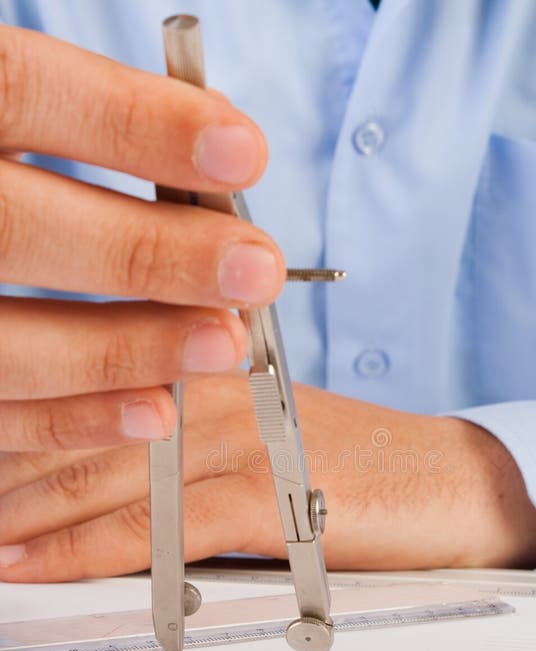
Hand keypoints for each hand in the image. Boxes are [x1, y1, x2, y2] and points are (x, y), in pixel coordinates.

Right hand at [0, 26, 284, 451]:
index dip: (134, 124)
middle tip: (255, 270)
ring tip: (224, 344)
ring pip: (4, 342)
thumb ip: (80, 128)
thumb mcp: (1, 120)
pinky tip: (153, 410)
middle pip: (15, 226)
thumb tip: (219, 154)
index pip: (19, 90)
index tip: (243, 151)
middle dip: (150, 253)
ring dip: (126, 350)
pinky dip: (73, 420)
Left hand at [0, 374, 535, 575]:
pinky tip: (29, 562)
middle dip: (1, 459)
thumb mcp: (259, 418)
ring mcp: (241, 438)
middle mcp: (218, 382)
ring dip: (20, 506)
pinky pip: (154, 528)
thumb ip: (183, 419)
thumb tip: (97, 439)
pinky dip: (82, 549)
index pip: (86, 369)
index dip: (14, 405)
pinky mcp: (267, 497)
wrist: (449, 484)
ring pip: (102, 471)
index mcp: (210, 351)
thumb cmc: (351, 454)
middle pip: (76, 418)